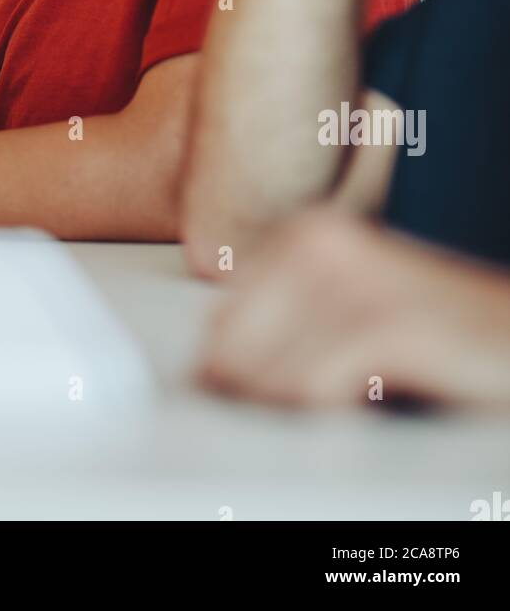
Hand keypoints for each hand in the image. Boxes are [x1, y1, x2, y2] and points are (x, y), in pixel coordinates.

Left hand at [197, 207, 509, 408]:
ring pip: (265, 376)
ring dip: (298, 408)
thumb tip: (207, 372)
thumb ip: (281, 321)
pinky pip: (311, 390)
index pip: (218, 324)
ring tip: (349, 399)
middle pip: (230, 351)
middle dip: (257, 395)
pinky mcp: (386, 323)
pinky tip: (368, 402)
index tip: (258, 402)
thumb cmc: (438, 334)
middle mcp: (320, 241)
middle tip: (314, 406)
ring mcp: (353, 277)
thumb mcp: (350, 306)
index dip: (233, 375)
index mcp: (305, 232)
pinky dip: (330, 414)